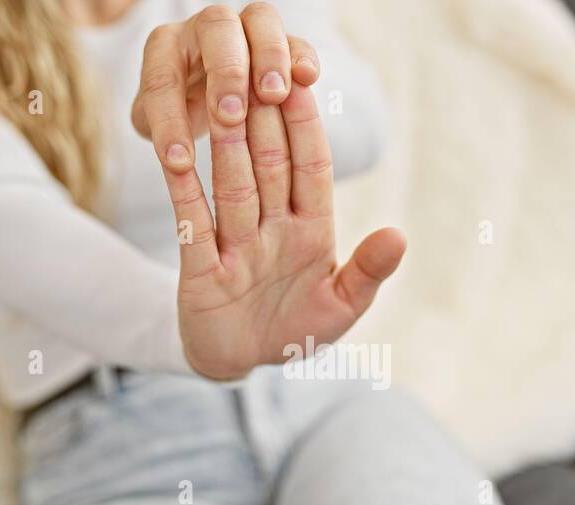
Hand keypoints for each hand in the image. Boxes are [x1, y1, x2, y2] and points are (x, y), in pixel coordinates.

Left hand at [132, 2, 321, 172]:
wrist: (206, 97)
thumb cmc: (178, 114)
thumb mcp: (157, 128)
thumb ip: (158, 134)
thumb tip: (175, 157)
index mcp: (165, 48)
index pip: (163, 77)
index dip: (169, 120)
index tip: (182, 162)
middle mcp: (204, 27)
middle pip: (216, 27)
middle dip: (224, 72)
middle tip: (231, 115)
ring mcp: (246, 29)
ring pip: (260, 20)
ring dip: (269, 57)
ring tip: (274, 96)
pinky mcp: (281, 43)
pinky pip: (296, 40)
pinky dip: (302, 56)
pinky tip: (307, 79)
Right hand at [135, 4, 406, 380]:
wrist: (239, 363)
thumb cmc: (294, 332)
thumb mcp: (341, 309)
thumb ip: (368, 273)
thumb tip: (399, 235)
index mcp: (311, 229)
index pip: (311, 169)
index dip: (309, 130)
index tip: (305, 85)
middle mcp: (271, 226)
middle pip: (270, 166)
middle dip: (267, 122)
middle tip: (260, 71)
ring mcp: (234, 242)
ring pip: (232, 185)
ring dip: (228, 147)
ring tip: (222, 103)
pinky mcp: (198, 265)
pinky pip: (190, 221)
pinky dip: (183, 189)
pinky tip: (175, 155)